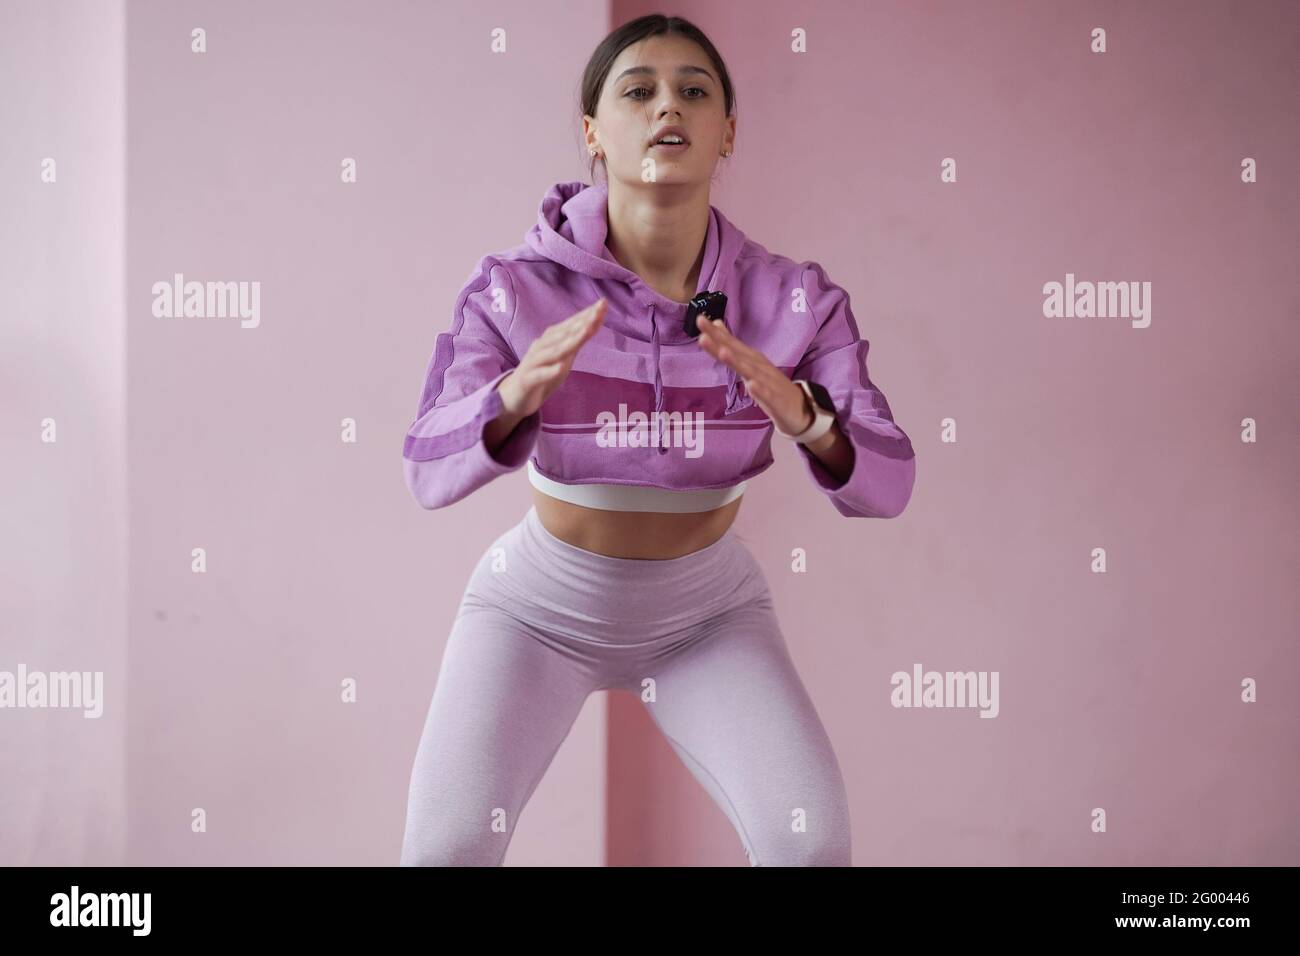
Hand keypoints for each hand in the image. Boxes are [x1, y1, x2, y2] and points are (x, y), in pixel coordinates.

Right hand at [498, 298, 606, 416]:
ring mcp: (533, 363)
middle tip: (599, 309)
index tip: (604, 303)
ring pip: (553, 351)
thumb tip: (594, 324)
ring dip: (570, 341)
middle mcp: (541, 347)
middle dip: (582, 321)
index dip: (587, 314)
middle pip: (564, 333)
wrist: (514, 395)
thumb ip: (575, 342)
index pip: (571, 324)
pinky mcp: (527, 380)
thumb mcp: (563, 358)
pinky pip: (539, 375)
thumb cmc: (542, 374)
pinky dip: (550, 371)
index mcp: (551, 340)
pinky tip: (560, 367)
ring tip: (586, 330)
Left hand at [693, 313, 813, 433]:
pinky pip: (767, 396)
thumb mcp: (751, 365)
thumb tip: (717, 325)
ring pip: (751, 372)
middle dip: (721, 341)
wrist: (804, 410)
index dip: (715, 333)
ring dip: (737, 362)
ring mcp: (769, 384)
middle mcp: (760, 368)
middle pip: (738, 354)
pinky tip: (751, 386)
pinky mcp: (778, 401)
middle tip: (703, 329)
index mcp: (752, 360)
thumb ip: (733, 347)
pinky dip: (760, 391)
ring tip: (723, 352)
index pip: (731, 344)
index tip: (699, 319)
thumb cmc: (772, 387)